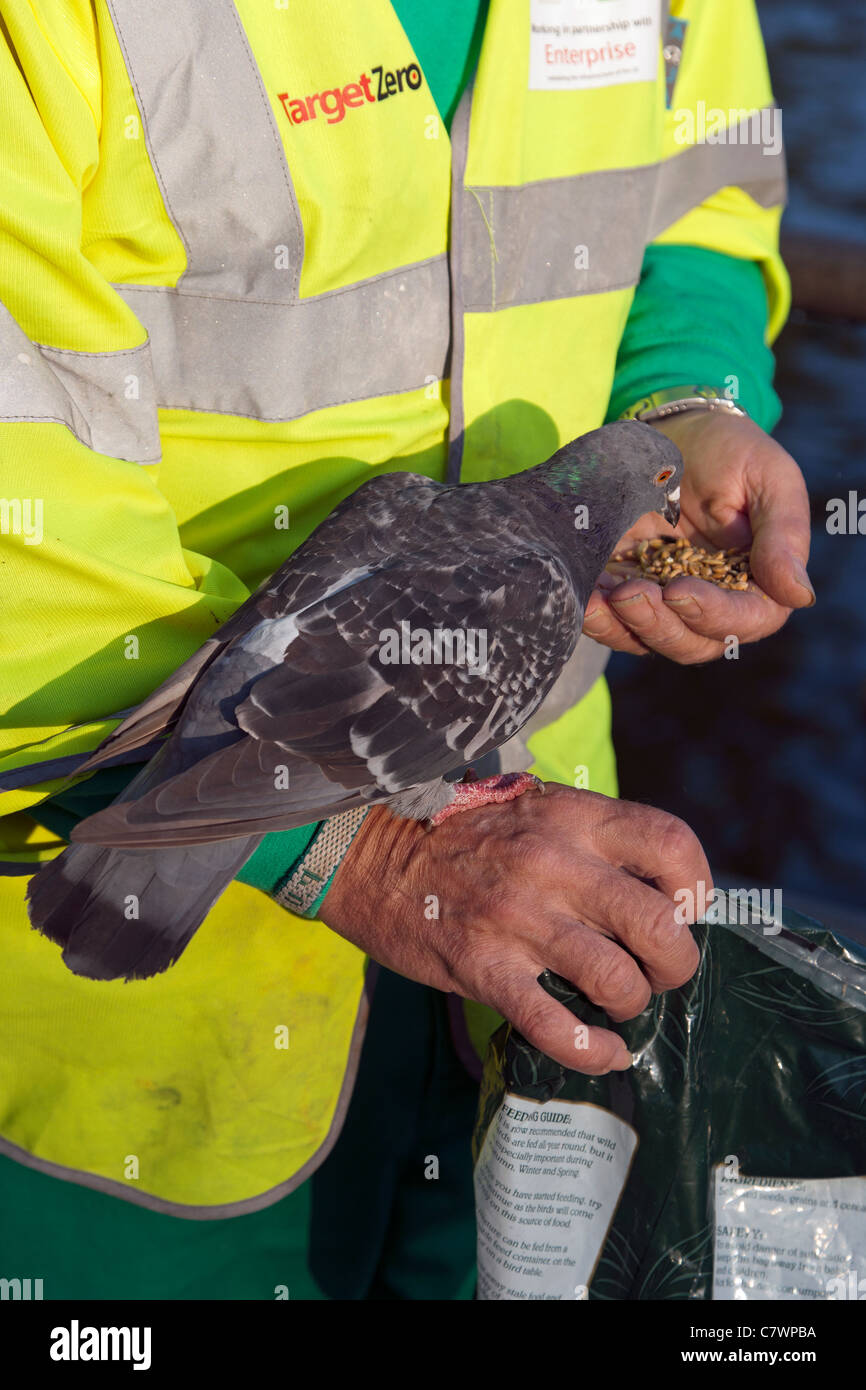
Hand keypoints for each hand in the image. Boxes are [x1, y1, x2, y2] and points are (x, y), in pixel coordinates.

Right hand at [322, 783, 708, 1074]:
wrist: (369, 852)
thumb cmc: (460, 831)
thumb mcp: (531, 808)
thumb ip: (589, 837)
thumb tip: (652, 882)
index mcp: (572, 818)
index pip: (672, 843)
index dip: (696, 886)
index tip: (684, 909)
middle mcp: (554, 864)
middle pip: (659, 925)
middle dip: (676, 963)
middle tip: (662, 972)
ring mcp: (518, 919)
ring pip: (617, 981)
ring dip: (631, 1005)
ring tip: (618, 1004)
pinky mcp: (484, 968)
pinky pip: (556, 1027)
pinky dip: (592, 1052)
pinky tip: (602, 1053)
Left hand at [582, 411, 814, 661]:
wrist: (676, 430)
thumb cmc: (733, 450)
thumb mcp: (769, 477)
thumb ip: (784, 535)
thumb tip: (799, 594)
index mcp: (758, 583)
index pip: (745, 620)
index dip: (714, 616)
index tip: (680, 592)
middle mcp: (712, 602)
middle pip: (692, 642)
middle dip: (659, 626)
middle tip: (630, 593)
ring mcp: (665, 601)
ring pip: (647, 639)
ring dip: (621, 628)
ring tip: (598, 602)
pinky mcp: (624, 589)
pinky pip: (610, 620)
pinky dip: (595, 616)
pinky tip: (581, 599)